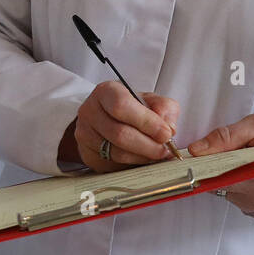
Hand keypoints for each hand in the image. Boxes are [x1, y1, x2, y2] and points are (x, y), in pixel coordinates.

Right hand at [61, 81, 179, 172]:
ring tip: (158, 154)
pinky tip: (144, 158)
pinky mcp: (87, 153)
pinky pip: (113, 162)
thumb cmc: (130, 109)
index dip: (146, 122)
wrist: (105, 120)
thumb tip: (169, 128)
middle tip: (165, 149)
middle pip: (120, 133)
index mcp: (106, 92)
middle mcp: (90, 111)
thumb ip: (164, 108)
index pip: (122, 106)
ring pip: (117, 152)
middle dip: (148, 144)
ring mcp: (85, 133)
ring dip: (143, 156)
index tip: (165, 133)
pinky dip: (134, 162)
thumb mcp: (150, 100)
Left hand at [187, 113, 253, 215]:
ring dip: (221, 176)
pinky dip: (229, 184)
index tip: (195, 157)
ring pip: (223, 190)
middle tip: (210, 155)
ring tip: (233, 161)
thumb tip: (196, 150)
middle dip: (212, 168)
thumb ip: (226, 135)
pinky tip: (240, 173)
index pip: (227, 166)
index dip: (207, 163)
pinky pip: (231, 195)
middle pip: (221, 181)